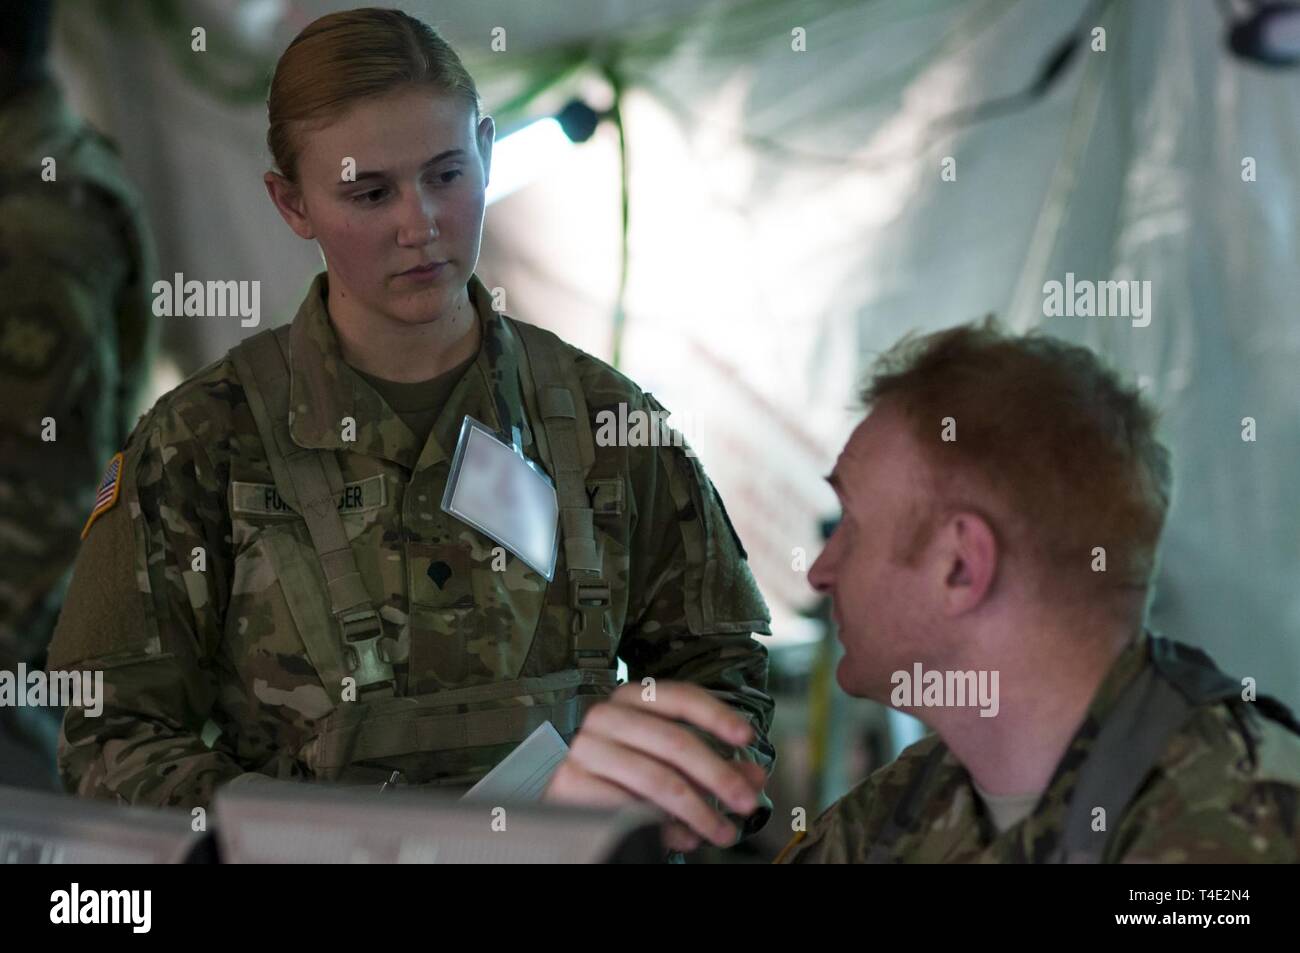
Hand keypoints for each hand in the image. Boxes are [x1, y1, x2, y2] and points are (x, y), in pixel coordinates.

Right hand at [543, 681, 766, 852]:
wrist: (574, 805)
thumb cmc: (628, 778)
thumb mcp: (674, 767)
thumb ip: (713, 767)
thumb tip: (755, 776)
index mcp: (631, 698)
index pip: (680, 696)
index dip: (716, 715)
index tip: (747, 737)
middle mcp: (605, 716)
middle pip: (674, 741)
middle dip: (718, 775)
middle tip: (746, 803)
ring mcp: (585, 749)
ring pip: (657, 779)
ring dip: (699, 811)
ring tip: (723, 833)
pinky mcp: (571, 784)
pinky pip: (629, 808)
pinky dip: (665, 828)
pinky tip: (686, 837)